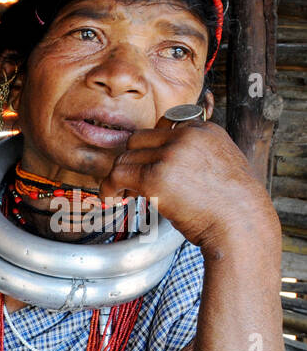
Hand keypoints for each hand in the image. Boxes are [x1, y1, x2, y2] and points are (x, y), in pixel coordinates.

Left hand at [98, 116, 276, 254]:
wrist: (241, 223)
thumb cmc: (233, 205)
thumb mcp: (222, 165)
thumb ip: (197, 157)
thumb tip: (169, 168)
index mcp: (204, 129)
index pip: (162, 127)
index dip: (149, 149)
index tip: (145, 167)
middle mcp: (186, 136)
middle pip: (138, 140)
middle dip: (131, 161)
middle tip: (130, 183)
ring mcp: (170, 154)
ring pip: (124, 157)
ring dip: (117, 177)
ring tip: (120, 194)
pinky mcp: (155, 176)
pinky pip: (118, 175)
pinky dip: (109, 188)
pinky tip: (112, 199)